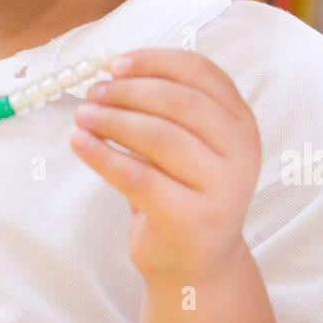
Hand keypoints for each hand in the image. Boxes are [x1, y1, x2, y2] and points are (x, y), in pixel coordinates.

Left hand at [69, 48, 260, 286]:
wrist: (197, 260)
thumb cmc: (182, 188)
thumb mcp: (185, 141)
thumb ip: (163, 105)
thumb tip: (112, 72)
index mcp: (241, 122)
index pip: (201, 73)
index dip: (154, 62)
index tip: (115, 64)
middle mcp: (241, 152)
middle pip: (180, 102)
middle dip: (128, 92)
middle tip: (92, 93)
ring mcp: (222, 188)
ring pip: (160, 137)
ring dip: (113, 120)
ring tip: (83, 116)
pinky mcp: (192, 220)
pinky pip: (139, 178)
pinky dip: (103, 156)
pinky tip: (80, 144)